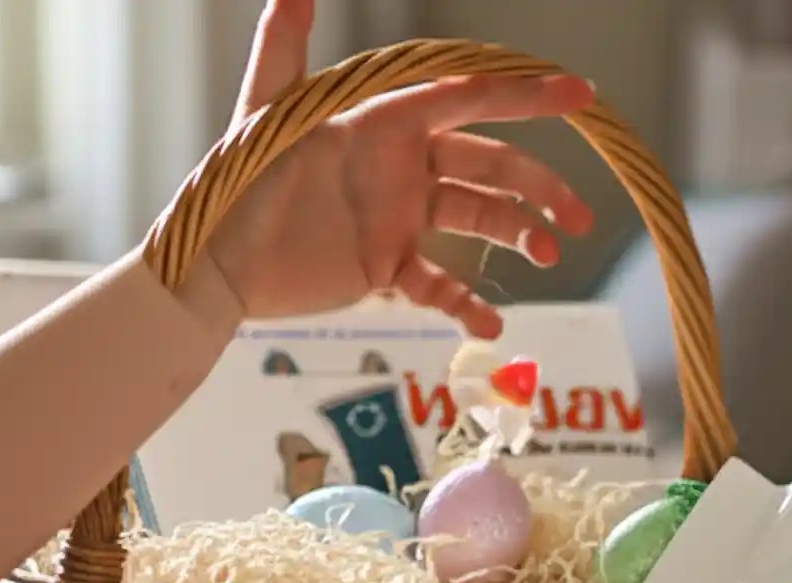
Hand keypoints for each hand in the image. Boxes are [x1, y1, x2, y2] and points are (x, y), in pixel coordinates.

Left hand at [199, 0, 593, 338]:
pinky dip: (466, 303)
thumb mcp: (264, 113)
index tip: (578, 94)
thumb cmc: (236, 180)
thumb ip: (283, 50)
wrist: (212, 259)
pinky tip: (490, 322)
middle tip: (579, 216)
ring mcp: (398, 217)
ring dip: (519, 233)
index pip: (466, 100)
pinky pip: (437, 284)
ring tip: (549, 255)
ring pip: (477, 219)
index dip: (523, 95)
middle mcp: (402, 166)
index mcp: (385, 123)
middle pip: (489, 166)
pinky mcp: (385, 265)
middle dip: (538, 185)